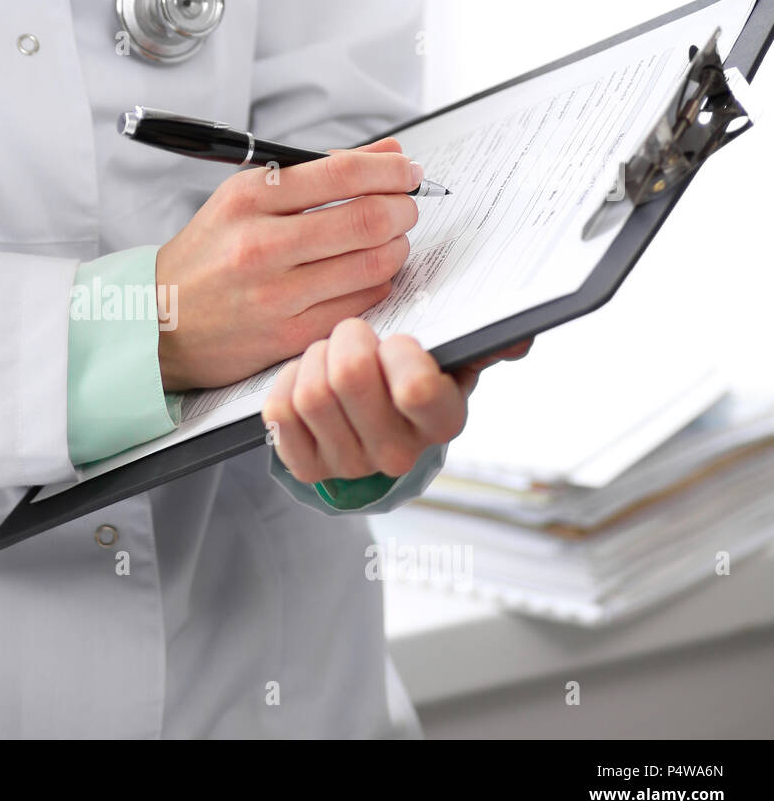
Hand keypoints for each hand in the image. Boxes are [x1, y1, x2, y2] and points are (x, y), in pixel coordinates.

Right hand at [156, 138, 418, 390]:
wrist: (158, 320)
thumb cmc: (205, 257)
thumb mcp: (242, 200)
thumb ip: (316, 174)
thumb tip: (387, 152)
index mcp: (248, 199)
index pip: (341, 172)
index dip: (390, 170)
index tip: (408, 172)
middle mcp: (260, 245)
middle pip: (367, 218)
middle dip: (402, 209)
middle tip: (405, 207)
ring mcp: (276, 294)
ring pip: (373, 264)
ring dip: (396, 248)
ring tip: (389, 242)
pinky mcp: (288, 334)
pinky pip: (360, 303)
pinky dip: (378, 284)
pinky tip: (368, 276)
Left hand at [262, 318, 531, 481]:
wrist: (373, 425)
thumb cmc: (412, 377)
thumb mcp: (452, 360)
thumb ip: (484, 343)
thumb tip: (518, 338)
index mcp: (442, 421)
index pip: (417, 388)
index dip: (399, 351)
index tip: (399, 341)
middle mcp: (398, 453)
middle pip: (350, 377)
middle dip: (348, 338)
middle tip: (354, 334)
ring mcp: (349, 465)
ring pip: (311, 392)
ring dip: (315, 358)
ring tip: (329, 355)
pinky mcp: (307, 466)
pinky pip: (281, 410)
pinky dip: (287, 381)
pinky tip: (306, 377)